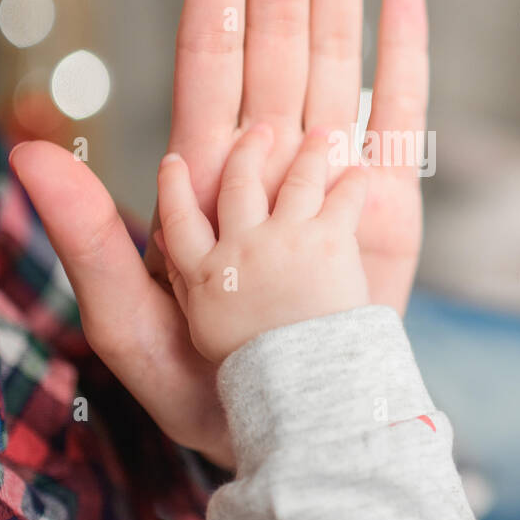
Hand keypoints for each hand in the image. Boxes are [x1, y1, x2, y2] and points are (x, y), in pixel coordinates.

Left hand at [11, 0, 428, 467]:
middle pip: (279, 34)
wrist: (289, 430)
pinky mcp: (383, 202)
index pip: (214, 53)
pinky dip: (401, 54)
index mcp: (207, 171)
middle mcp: (270, 156)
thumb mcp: (127, 316)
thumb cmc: (201, 387)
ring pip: (336, 56)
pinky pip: (397, 112)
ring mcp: (330, 173)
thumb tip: (26, 150)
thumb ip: (89, 233)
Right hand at [157, 125, 369, 361]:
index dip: (173, 186)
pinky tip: (362, 171)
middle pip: (238, 185)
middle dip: (248, 152)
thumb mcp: (186, 330)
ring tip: (323, 136)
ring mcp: (285, 240)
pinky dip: (354, 183)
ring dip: (310, 154)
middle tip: (259, 131)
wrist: (299, 388)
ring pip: (295, 181)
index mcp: (204, 273)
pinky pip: (343, 199)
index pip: (179, 217)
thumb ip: (172, 279)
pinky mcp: (328, 241)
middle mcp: (241, 247)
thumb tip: (157, 239)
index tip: (172, 160)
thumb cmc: (248, 374)